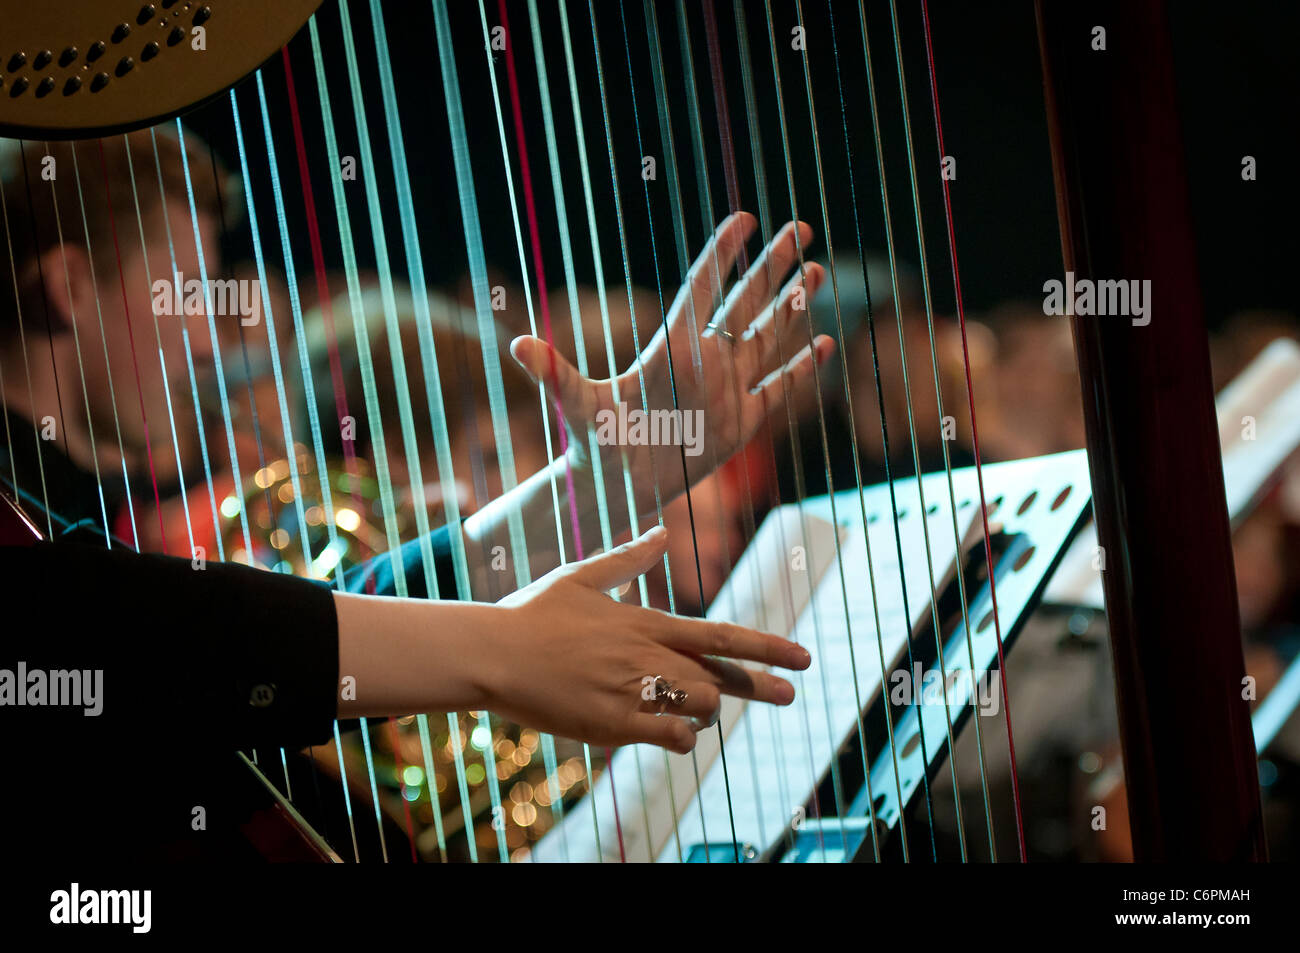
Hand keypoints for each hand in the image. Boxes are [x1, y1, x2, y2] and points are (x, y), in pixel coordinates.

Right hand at [481, 525, 810, 753]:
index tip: (801, 657)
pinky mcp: (612, 723)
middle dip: (759, 687)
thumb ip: (627, 559)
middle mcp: (646, 654)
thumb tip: (660, 534)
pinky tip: (675, 733)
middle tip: (788, 696)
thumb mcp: (582, 576)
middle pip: (720, 676)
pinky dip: (682, 737)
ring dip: (707, 711)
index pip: (721, 635)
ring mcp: (631, 690)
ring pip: (700, 707)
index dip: (766, 646)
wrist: (493, 652)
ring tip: (695, 709)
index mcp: (644, 620)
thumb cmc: (533, 613)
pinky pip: (670, 736)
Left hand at [509, 212, 833, 519]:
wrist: (617, 489)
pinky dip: (802, 369)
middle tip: (801, 228)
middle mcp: (703, 361)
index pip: (703, 289)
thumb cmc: (594, 444)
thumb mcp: (576, 405)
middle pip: (745, 302)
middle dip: (773, 266)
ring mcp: (726, 390)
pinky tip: (825, 344)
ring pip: (768, 337)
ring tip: (816, 271)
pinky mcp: (741, 423)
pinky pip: (778, 390)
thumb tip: (516, 344)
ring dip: (793, 306)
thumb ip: (554, 373)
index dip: (722, 253)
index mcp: (671, 348)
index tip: (744, 217)